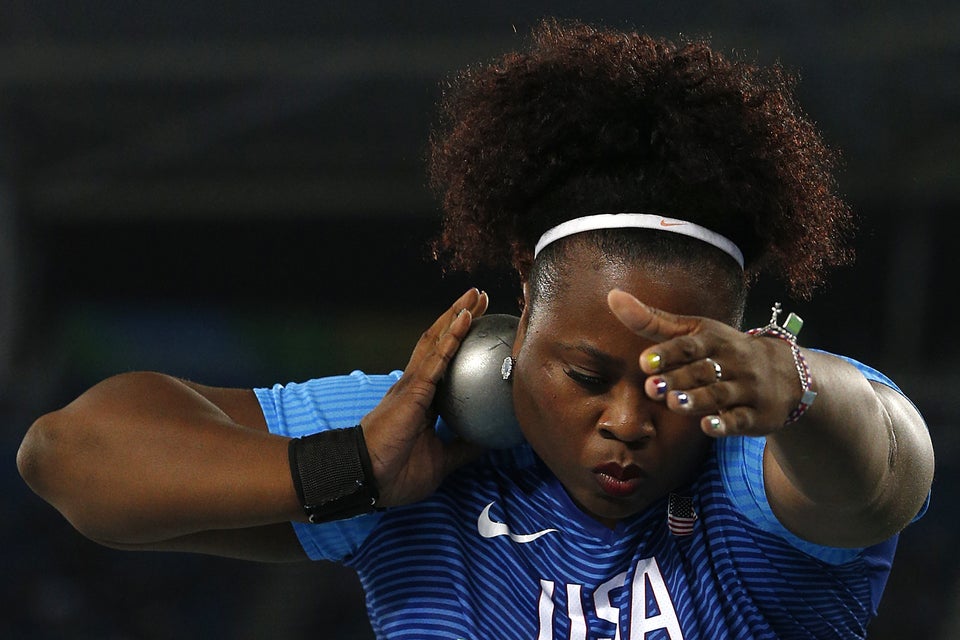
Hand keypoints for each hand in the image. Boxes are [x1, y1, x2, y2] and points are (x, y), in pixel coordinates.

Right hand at [361, 288, 488, 506]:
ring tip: (474, 296)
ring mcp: (412, 385)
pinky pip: (436, 359)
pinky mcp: (413, 390)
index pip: (444, 363)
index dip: (459, 343)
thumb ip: (462, 447)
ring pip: (437, 341)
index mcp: (421, 401)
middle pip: (440, 343)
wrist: (366, 480)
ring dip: (456, 316)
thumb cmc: (395, 474)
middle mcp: (416, 386)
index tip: (479, 327)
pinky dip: (451, 337)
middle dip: (459, 318)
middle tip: (479, 298)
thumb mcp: (441, 461)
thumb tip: (489, 440)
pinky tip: (464, 318)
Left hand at [607, 289, 803, 436]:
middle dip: (677, 379)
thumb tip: (613, 297)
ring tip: (674, 403)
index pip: (689, 345)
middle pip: (701, 372)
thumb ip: (652, 320)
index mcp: (713, 340)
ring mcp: (745, 389)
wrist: (784, 372)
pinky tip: (708, 426)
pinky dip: (725, 424)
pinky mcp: (756, 415)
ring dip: (697, 400)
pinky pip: (741, 420)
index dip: (668, 353)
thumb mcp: (693, 331)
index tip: (645, 361)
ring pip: (719, 395)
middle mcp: (731, 362)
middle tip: (650, 388)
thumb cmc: (723, 349)